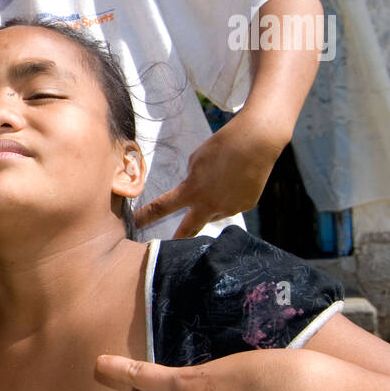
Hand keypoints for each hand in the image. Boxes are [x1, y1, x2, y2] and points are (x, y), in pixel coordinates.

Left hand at [134, 109, 286, 236]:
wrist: (257, 142)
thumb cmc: (221, 146)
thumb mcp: (196, 161)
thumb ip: (190, 181)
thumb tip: (192, 193)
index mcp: (191, 191)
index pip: (160, 208)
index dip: (144, 218)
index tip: (132, 227)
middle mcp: (210, 205)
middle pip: (188, 230)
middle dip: (177, 239)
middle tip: (167, 248)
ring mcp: (229, 208)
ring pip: (212, 214)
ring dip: (210, 206)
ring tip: (220, 183)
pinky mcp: (245, 206)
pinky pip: (230, 207)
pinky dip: (228, 198)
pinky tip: (234, 182)